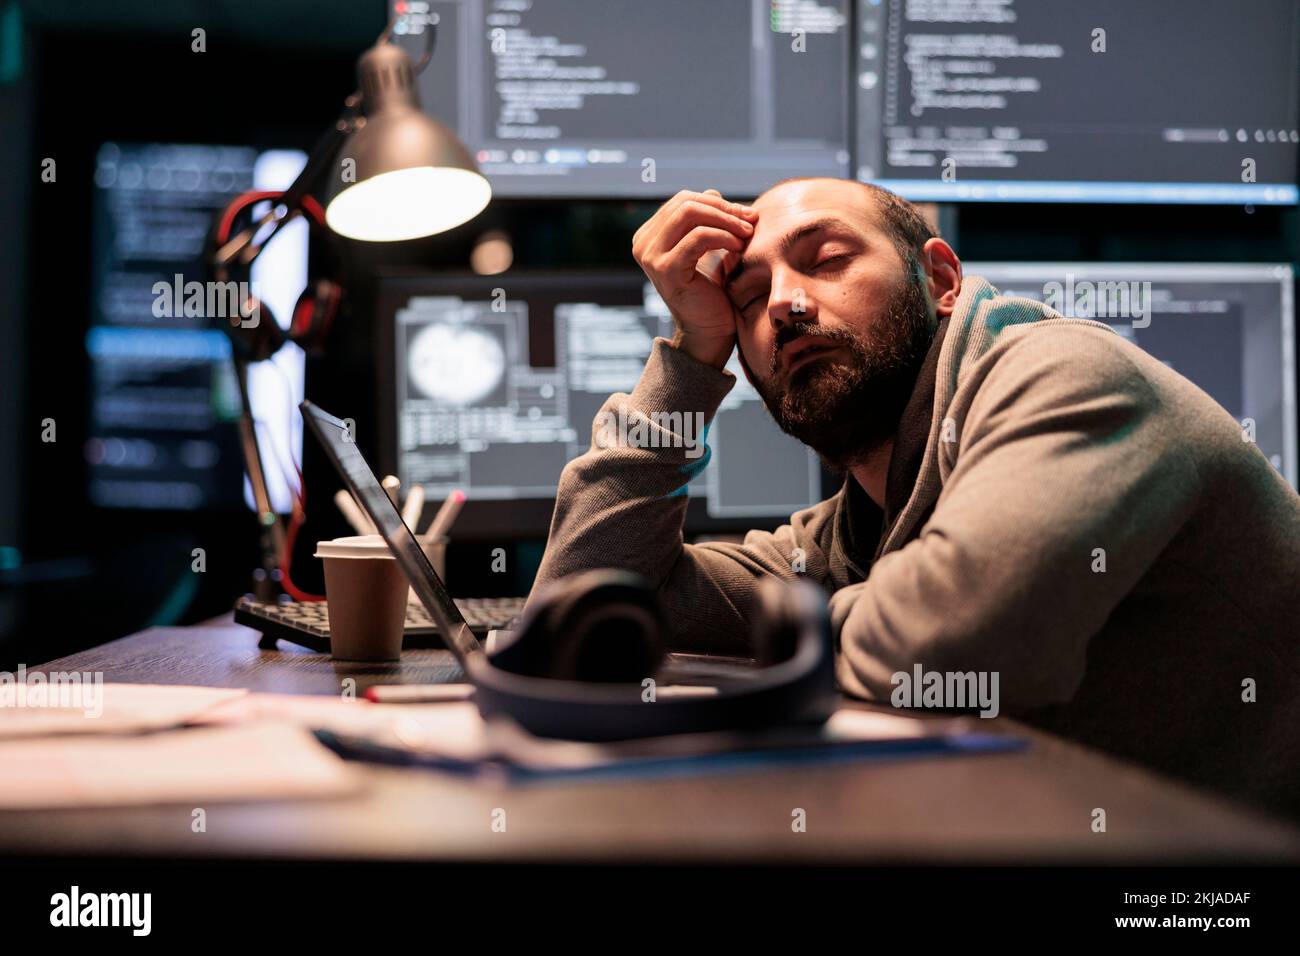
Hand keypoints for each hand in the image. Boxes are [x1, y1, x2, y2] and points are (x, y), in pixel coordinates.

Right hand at [632, 188, 757, 368]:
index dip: (718, 203)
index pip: (683, 200)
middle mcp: (642, 244)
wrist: (709, 331)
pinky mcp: (665, 269)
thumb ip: (706, 221)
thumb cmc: (712, 291)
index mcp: (648, 236)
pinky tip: (738, 247)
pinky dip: (723, 236)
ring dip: (726, 220)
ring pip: (690, 214)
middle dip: (724, 209)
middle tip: (751, 221)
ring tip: (747, 234)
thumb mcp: (708, 249)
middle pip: (686, 203)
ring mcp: (650, 257)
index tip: (746, 216)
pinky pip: (698, 237)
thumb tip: (713, 192)